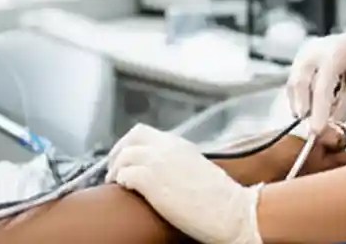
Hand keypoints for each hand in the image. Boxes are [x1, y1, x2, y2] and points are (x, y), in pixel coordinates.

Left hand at [106, 124, 262, 243]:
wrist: (231, 212)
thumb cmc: (220, 199)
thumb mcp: (197, 169)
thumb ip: (178, 163)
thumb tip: (163, 172)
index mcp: (179, 144)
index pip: (143, 133)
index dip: (128, 145)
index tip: (124, 159)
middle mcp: (167, 148)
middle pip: (130, 138)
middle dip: (117, 152)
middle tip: (113, 169)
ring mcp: (158, 162)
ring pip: (124, 156)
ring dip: (116, 170)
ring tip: (116, 184)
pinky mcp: (151, 181)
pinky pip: (124, 175)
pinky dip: (121, 181)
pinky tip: (125, 191)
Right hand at [286, 16, 345, 134]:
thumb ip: (344, 108)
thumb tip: (328, 128)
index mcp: (335, 53)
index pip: (321, 87)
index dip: (318, 111)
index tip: (316, 131)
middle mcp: (316, 49)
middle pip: (299, 83)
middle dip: (304, 107)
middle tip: (315, 128)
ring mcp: (307, 52)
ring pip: (295, 84)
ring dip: (304, 103)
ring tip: (323, 111)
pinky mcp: (303, 59)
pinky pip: (297, 82)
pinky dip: (304, 96)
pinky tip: (320, 102)